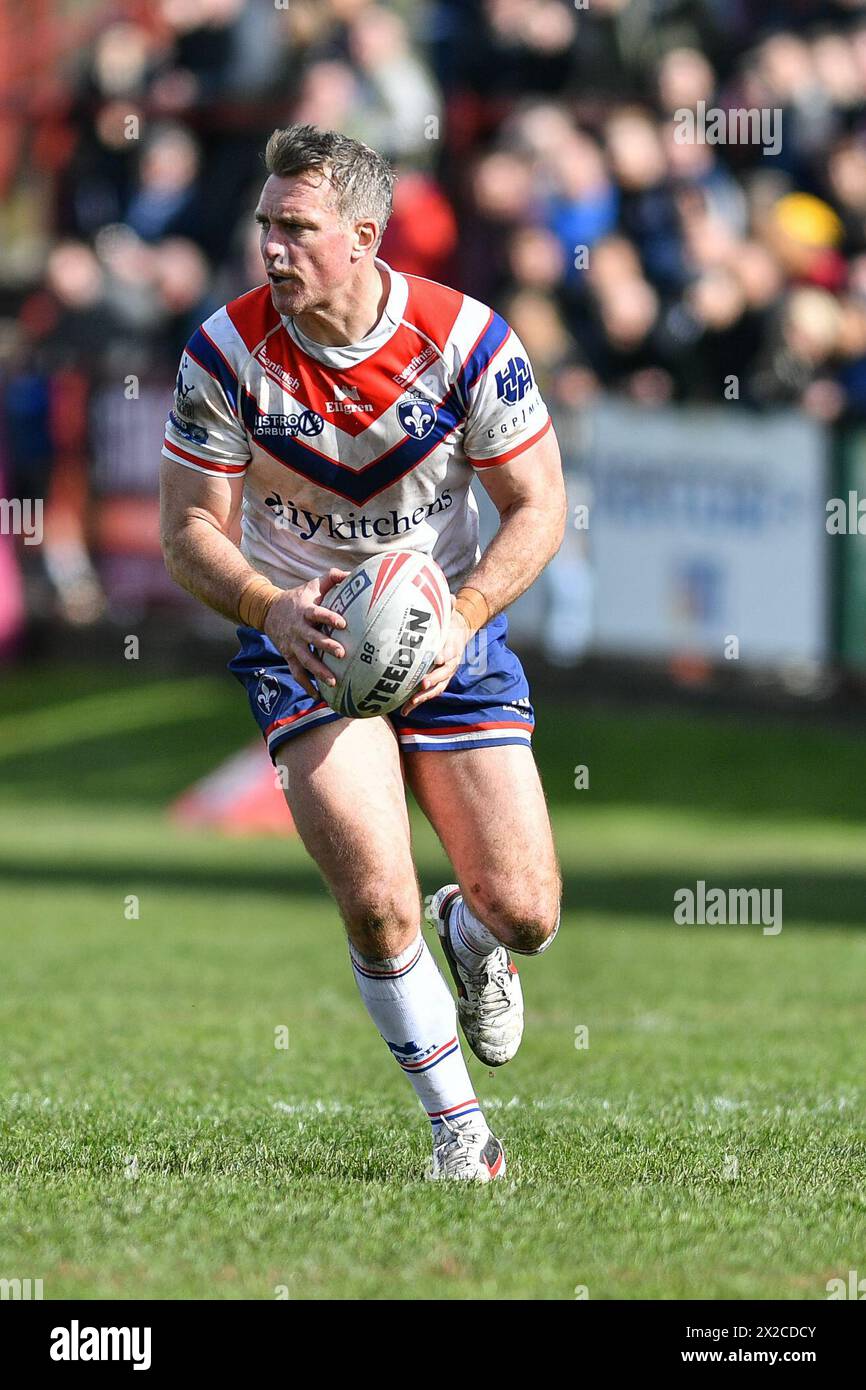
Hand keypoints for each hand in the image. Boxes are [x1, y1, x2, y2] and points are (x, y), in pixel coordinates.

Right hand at [264, 567, 350, 700]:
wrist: (268, 611)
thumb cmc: (299, 598)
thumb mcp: (312, 585)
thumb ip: (331, 579)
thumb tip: (350, 573)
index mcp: (305, 611)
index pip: (318, 613)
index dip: (329, 617)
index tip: (343, 624)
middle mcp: (298, 629)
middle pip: (312, 639)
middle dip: (326, 646)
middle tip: (341, 654)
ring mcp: (293, 645)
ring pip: (305, 660)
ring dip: (318, 671)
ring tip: (333, 682)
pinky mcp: (289, 656)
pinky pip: (297, 674)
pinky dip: (307, 685)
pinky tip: (319, 696)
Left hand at [400, 602, 470, 715]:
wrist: (458, 634)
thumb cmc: (448, 623)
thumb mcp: (450, 613)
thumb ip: (450, 606)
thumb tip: (452, 596)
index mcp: (453, 647)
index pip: (451, 650)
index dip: (446, 654)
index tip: (439, 657)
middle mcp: (450, 664)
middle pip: (444, 674)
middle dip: (434, 679)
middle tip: (423, 682)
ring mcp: (443, 675)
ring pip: (436, 688)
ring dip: (424, 696)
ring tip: (411, 702)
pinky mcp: (435, 683)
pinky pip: (426, 695)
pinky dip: (416, 703)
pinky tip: (403, 711)